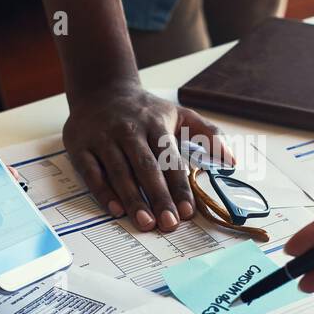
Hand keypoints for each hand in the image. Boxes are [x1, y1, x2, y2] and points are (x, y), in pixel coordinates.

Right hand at [62, 81, 231, 231]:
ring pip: (119, 172)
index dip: (179, 187)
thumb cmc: (145, 110)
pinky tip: (116, 210)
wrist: (101, 89)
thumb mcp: (180, 113)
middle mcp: (129, 130)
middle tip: (168, 224)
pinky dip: (104, 192)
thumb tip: (233, 160)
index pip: (170, 160)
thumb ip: (208, 134)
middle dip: (159, 197)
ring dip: (133, 199)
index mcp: (155, 124)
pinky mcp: (80, 145)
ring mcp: (103, 137)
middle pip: (146, 167)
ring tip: (146, 223)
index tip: (187, 211)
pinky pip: (92, 172)